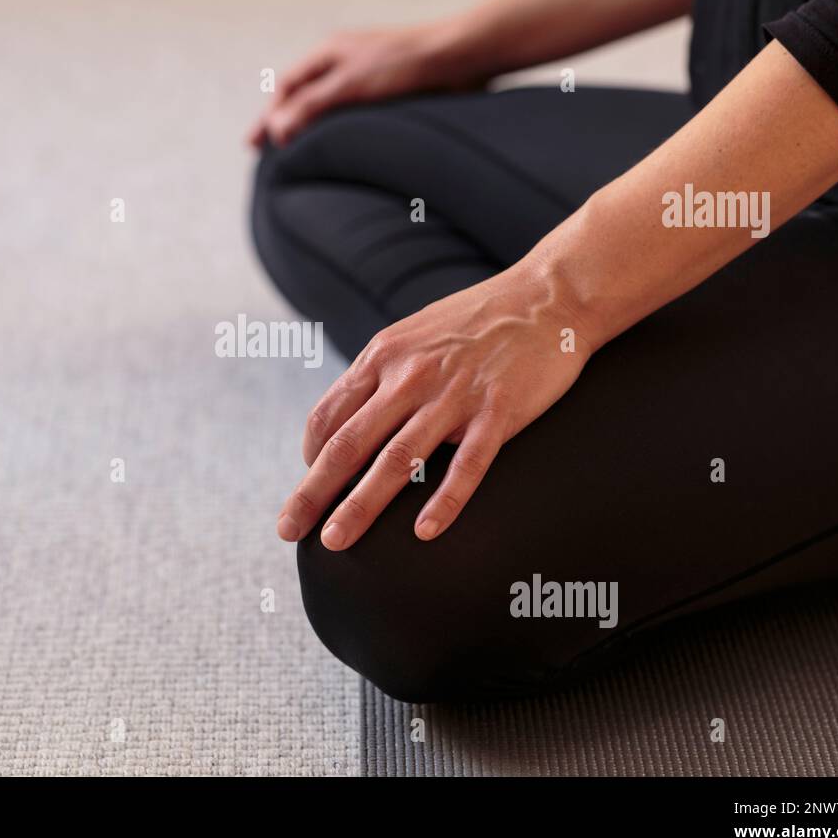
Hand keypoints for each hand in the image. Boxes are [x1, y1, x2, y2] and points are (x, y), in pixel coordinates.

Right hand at [247, 21, 477, 147]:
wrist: (461, 59)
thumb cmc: (406, 64)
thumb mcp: (351, 84)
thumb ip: (313, 106)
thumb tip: (277, 129)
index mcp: (330, 52)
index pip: (286, 87)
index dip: (268, 116)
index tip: (254, 145)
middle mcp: (345, 63)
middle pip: (303, 96)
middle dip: (284, 124)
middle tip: (268, 156)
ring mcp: (366, 78)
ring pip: (327, 108)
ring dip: (310, 131)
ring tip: (299, 159)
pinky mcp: (388, 95)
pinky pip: (352, 117)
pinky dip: (337, 134)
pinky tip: (339, 153)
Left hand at [275, 264, 595, 549]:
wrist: (548, 295)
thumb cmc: (476, 321)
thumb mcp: (414, 335)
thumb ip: (382, 375)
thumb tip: (348, 419)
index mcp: (383, 356)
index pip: (328, 416)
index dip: (310, 459)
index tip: (309, 489)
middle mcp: (410, 376)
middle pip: (348, 444)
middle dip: (313, 492)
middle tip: (289, 531)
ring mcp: (454, 394)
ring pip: (397, 460)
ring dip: (361, 504)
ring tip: (336, 541)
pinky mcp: (499, 410)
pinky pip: (467, 464)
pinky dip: (444, 500)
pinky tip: (424, 532)